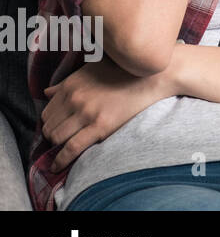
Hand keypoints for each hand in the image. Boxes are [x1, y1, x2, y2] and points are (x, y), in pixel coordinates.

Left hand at [40, 56, 174, 172]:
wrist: (155, 75)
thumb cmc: (126, 72)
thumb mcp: (92, 70)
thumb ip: (68, 82)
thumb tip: (47, 92)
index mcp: (71, 85)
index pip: (47, 111)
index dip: (51, 123)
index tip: (58, 129)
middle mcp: (74, 98)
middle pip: (49, 126)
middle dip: (52, 135)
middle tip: (63, 140)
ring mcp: (87, 112)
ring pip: (56, 137)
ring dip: (57, 146)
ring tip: (65, 148)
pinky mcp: (100, 126)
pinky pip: (71, 148)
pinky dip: (61, 160)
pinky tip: (57, 166)